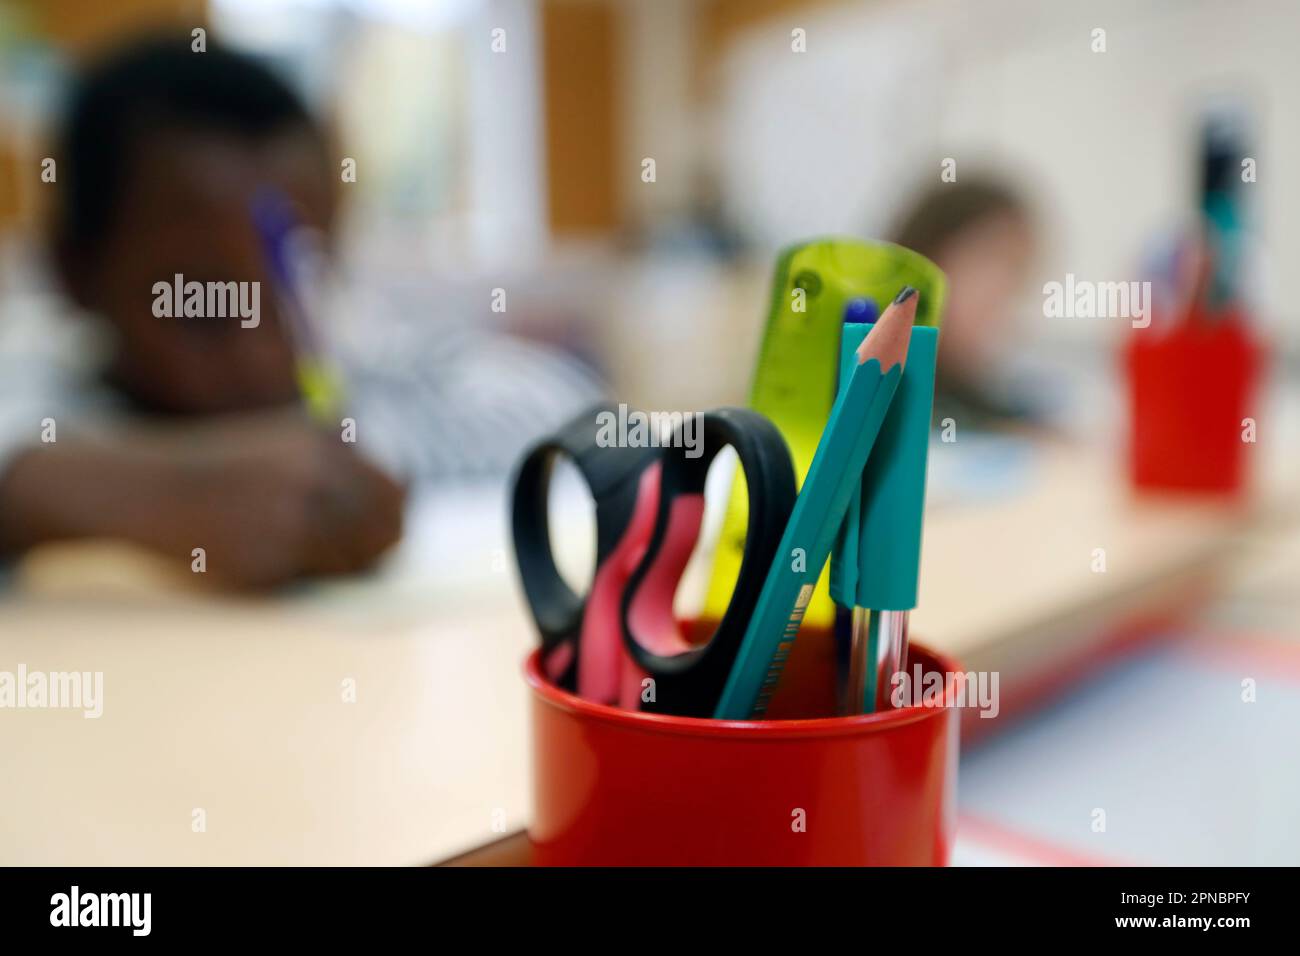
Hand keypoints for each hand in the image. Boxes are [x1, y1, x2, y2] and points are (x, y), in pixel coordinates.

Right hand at [160, 420, 406, 587]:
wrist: (146, 489)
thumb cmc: (221, 469)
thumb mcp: (283, 441)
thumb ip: (339, 462)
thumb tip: (406, 495)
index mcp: (323, 444)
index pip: (395, 493)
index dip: (397, 518)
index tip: (390, 531)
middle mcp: (314, 478)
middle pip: (385, 530)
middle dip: (382, 549)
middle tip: (370, 560)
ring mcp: (292, 520)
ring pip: (355, 561)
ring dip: (344, 567)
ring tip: (306, 555)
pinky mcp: (269, 561)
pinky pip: (311, 580)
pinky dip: (301, 577)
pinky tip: (265, 558)